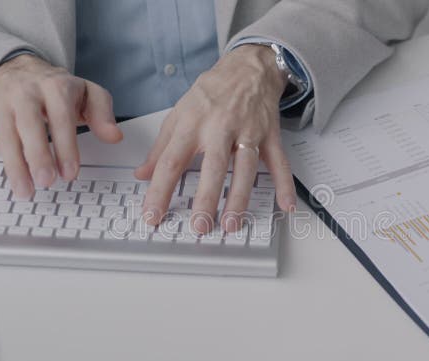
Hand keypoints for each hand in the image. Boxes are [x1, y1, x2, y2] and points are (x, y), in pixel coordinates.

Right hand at [0, 54, 122, 197]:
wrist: (22, 68)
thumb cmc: (58, 88)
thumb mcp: (88, 93)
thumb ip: (103, 113)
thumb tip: (114, 136)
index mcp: (56, 87)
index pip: (62, 118)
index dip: (66, 147)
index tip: (70, 173)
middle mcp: (26, 93)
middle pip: (30, 125)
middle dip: (38, 156)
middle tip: (46, 182)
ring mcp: (4, 102)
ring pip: (4, 133)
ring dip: (13, 163)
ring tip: (24, 189)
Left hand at [135, 45, 296, 232]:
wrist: (248, 68)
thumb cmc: (211, 93)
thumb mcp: (179, 114)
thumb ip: (161, 148)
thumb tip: (142, 174)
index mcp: (192, 124)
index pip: (171, 160)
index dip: (160, 190)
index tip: (153, 214)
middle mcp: (220, 127)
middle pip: (213, 166)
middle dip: (207, 198)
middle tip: (199, 226)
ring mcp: (248, 131)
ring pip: (246, 168)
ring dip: (239, 197)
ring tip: (232, 223)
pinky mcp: (270, 136)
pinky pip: (279, 162)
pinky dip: (285, 184)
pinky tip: (285, 205)